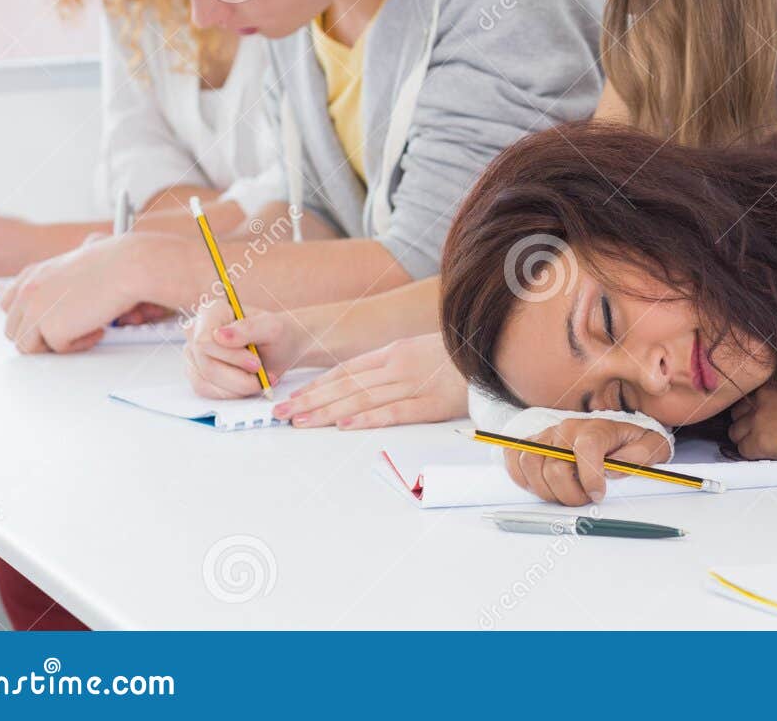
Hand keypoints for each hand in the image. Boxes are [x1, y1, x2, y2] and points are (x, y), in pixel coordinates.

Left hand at [0, 234, 153, 353]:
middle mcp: (28, 292)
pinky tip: (96, 330)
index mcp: (33, 274)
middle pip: (13, 329)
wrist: (127, 266)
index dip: (26, 318)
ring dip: (53, 345)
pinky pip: (59, 350)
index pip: (9, 305)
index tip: (44, 321)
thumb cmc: (114, 262)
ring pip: (27, 346)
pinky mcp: (52, 329)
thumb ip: (59, 283)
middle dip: (37, 336)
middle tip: (64, 334)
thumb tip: (64, 303)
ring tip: (80, 333)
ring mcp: (36, 310)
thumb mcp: (76, 266)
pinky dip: (79, 345)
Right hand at [184, 296, 312, 397]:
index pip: (204, 341)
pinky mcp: (196, 372)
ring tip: (260, 380)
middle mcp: (196, 330)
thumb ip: (248, 329)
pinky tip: (249, 385)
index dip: (231, 357)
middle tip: (263, 374)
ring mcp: (193, 353)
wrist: (281, 349)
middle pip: (206, 364)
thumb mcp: (273, 328)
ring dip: (236, 387)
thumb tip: (219, 335)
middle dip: (238, 376)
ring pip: (204, 381)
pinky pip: (206, 390)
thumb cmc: (278, 334)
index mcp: (212, 311)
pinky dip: (231, 393)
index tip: (256, 363)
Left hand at [271, 334, 468, 428]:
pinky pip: (394, 411)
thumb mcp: (421, 351)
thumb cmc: (460, 356)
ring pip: (361, 398)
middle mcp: (398, 366)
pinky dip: (368, 418)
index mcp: (394, 352)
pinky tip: (345, 425)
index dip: (316, 386)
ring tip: (299, 421)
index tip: (292, 398)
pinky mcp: (431, 403)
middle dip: (310, 400)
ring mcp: (414, 384)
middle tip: (280, 413)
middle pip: (346, 385)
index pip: (346, 371)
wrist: (496, 353)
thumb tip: (362, 382)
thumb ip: (393, 363)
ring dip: (326, 411)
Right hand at [504, 419, 671, 506]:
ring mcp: (547, 435)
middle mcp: (567, 428)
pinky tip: (543, 486)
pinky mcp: (533, 444)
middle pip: (554, 467)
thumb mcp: (652, 446)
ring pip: (531, 466)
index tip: (599, 494)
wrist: (616, 434)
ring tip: (566, 494)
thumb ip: (641, 454)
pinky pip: (514, 458)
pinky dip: (522, 477)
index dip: (590, 477)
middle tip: (584, 500)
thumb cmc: (631, 444)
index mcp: (596, 428)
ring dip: (547, 491)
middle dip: (569, 494)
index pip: (586, 448)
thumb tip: (616, 465)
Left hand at [729, 382, 776, 459]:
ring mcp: (756, 424)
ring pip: (734, 433)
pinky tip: (762, 451)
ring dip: (744, 438)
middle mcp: (757, 405)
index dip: (750, 410)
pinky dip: (751, 452)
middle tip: (755, 430)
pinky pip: (743, 450)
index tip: (757, 416)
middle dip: (744, 423)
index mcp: (767, 391)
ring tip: (757, 443)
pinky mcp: (758, 443)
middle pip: (736, 415)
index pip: (745, 400)